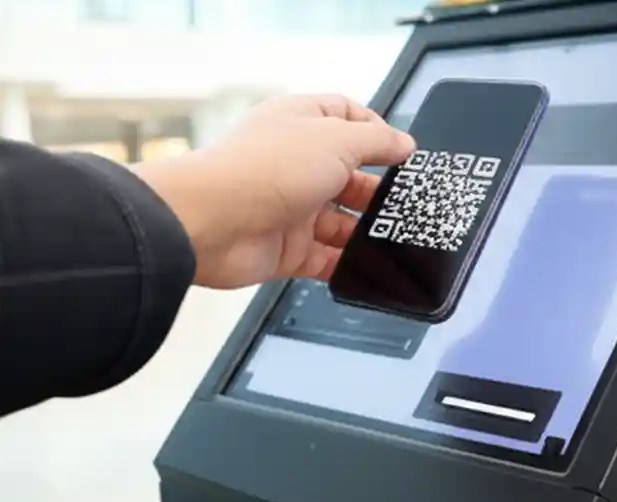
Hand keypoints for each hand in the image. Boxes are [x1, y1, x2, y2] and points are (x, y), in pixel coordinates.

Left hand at [131, 94, 415, 288]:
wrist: (208, 223)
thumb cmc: (260, 170)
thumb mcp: (335, 140)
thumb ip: (376, 141)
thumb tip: (403, 143)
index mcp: (300, 123)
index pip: (346, 117)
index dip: (377, 132)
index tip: (403, 153)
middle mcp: (294, 163)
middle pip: (349, 174)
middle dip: (378, 189)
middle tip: (407, 202)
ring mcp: (290, 208)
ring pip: (341, 221)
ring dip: (367, 231)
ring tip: (397, 239)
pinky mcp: (287, 249)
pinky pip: (326, 260)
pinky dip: (348, 266)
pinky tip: (369, 268)